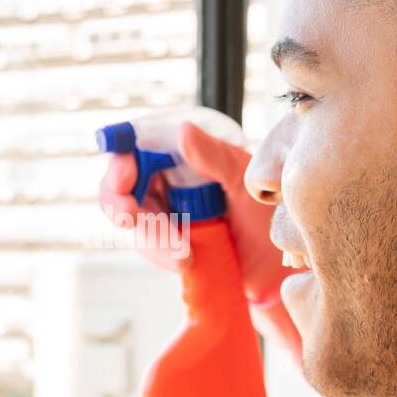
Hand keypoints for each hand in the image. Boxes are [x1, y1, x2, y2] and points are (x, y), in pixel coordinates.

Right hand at [99, 118, 300, 304]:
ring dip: (152, 239)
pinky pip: (149, 249)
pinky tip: (188, 263)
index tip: (126, 174)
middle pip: (119, 187)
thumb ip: (214, 156)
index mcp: (180, 156)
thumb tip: (182, 131)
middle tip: (131, 215)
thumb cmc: (266, 214)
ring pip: (134, 223)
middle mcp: (166, 181)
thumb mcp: (243, 180)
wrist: (277, 265)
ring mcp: (164, 214)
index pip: (135, 148)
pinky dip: (163, 256)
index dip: (121, 159)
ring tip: (186, 255)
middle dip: (120, 203)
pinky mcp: (166, 244)